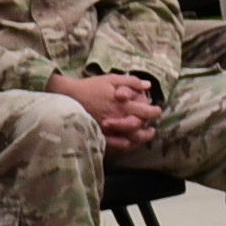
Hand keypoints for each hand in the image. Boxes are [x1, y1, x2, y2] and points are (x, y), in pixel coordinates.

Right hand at [48, 71, 162, 153]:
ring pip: (129, 140)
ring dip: (139, 139)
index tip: (157, 111)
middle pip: (139, 128)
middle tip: (152, 129)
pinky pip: (114, 146)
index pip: (145, 112)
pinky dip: (124, 146)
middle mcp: (117, 118)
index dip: (154, 112)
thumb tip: (148, 85)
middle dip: (148, 129)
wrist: (67, 96)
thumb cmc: (90, 87)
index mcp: (122, 104)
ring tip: (143, 137)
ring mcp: (107, 129)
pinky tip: (128, 143)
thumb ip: (131, 82)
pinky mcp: (98, 135)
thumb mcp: (112, 79)